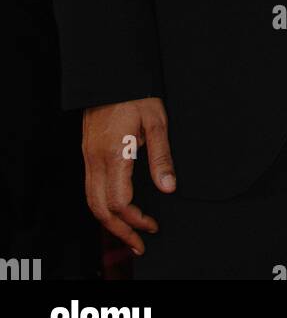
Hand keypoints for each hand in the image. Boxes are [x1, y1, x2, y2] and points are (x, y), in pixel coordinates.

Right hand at [83, 97, 175, 254]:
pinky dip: (101, 206)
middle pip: (101, 209)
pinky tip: (115, 209)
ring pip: (91, 201)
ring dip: (109, 222)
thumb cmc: (135, 94)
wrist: (111, 74)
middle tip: (139, 243)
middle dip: (120, 231)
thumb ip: (161, 157)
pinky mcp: (87, 152)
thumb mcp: (156, 122)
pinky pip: (89, 188)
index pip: (120, 202)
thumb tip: (168, 187)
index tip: (152, 225)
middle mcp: (96, 159)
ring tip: (128, 233)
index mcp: (115, 154)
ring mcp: (88, 157)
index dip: (136, 220)